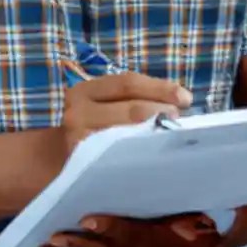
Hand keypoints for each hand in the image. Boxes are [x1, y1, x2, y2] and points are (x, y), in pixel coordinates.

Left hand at [43, 213, 219, 246]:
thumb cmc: (199, 242)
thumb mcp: (197, 225)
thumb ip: (190, 213)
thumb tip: (185, 201)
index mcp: (154, 239)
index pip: (129, 233)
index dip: (108, 227)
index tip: (88, 219)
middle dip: (79, 245)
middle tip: (55, 236)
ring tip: (47, 246)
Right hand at [60, 72, 192, 155]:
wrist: (62, 160)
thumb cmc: (96, 127)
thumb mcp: (107, 105)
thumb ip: (135, 98)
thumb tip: (181, 100)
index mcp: (86, 89)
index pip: (128, 82)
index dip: (160, 88)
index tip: (185, 98)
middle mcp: (77, 111)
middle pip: (132, 109)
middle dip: (163, 113)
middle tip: (181, 122)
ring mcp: (78, 139)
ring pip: (128, 135)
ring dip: (155, 136)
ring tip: (172, 138)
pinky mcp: (82, 164)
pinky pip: (118, 158)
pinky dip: (139, 156)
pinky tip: (154, 157)